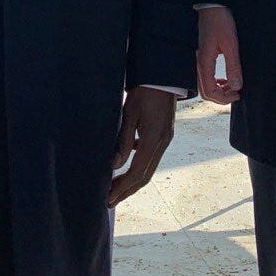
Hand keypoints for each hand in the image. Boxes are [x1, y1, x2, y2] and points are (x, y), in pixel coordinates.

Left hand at [108, 87, 175, 208]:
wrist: (163, 75)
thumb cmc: (144, 90)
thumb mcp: (129, 113)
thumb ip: (123, 140)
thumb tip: (114, 165)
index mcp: (153, 139)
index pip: (137, 173)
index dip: (123, 188)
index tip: (109, 198)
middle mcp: (162, 143)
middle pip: (144, 176)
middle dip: (127, 190)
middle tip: (110, 201)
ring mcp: (165, 139)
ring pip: (149, 168)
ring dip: (133, 180)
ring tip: (116, 187)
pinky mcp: (164, 134)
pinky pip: (151, 156)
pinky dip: (138, 166)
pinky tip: (125, 164)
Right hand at [197, 6, 242, 105]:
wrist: (212, 7)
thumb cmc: (220, 22)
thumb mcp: (231, 44)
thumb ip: (233, 66)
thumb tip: (236, 86)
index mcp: (204, 63)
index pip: (209, 91)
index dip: (224, 98)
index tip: (238, 94)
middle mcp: (199, 64)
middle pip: (205, 92)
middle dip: (221, 97)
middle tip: (236, 93)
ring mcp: (200, 60)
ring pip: (204, 86)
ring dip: (218, 91)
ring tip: (232, 86)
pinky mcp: (203, 56)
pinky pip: (206, 77)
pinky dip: (215, 83)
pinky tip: (225, 78)